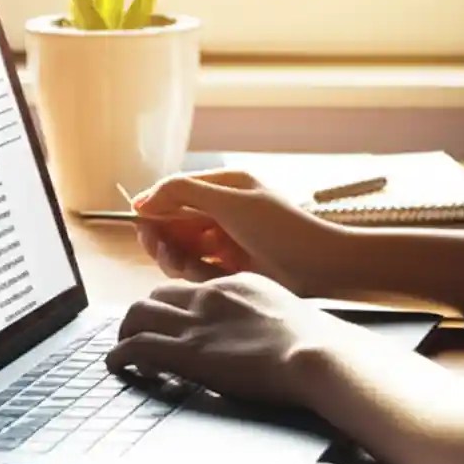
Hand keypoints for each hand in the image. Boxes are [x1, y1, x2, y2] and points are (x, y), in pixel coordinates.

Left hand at [107, 272, 363, 406]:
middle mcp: (209, 296)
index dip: (177, 306)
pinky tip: (118, 366)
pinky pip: (135, 346)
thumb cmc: (314, 341)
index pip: (190, 287)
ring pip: (137, 314)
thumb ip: (263, 314)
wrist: (315, 353)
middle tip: (145, 336)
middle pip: (157, 295)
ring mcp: (195, 323)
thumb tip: (260, 330)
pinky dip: (119, 356)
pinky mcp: (186, 352)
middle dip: (146, 315)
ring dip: (126, 332)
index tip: (176, 321)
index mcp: (235, 283)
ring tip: (125, 350)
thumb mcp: (285, 312)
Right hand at [130, 170, 349, 294]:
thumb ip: (183, 193)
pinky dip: (196, 274)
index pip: (174, 193)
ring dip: (178, 259)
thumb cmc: (279, 228)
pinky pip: (199, 269)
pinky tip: (207, 276)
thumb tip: (142, 199)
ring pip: (183, 249)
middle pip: (173, 224)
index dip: (154, 209)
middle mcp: (222, 210)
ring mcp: (226, 239)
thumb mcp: (229, 201)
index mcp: (224, 186)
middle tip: (167, 254)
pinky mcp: (231, 267)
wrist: (320, 265)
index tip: (143, 226)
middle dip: (164, 240)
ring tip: (189, 268)